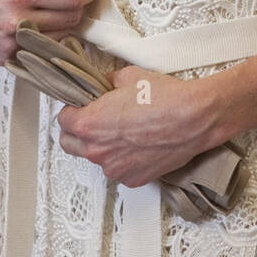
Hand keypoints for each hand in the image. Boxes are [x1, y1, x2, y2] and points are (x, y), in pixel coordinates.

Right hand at [0, 0, 98, 65]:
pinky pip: (43, 53)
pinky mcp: (7, 59)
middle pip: (71, 19)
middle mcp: (17, 22)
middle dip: (78, 5)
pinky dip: (49, 40)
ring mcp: (12, 45)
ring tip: (52, 9)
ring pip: (61, 38)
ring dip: (65, 23)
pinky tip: (41, 26)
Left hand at [56, 63, 215, 188]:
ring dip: (102, 146)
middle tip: (94, 120)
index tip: (81, 106)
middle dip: (77, 131)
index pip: (62, 121)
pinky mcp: (132, 179)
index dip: (72, 110)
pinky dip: (123, 159)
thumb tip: (105, 85)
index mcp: (90, 124)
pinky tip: (139, 144)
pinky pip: (118, 169)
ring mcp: (115, 168)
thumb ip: (107, 83)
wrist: (194, 119)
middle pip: (69, 144)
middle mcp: (97, 151)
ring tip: (124, 132)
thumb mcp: (129, 77)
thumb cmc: (164, 98)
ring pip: (96, 158)